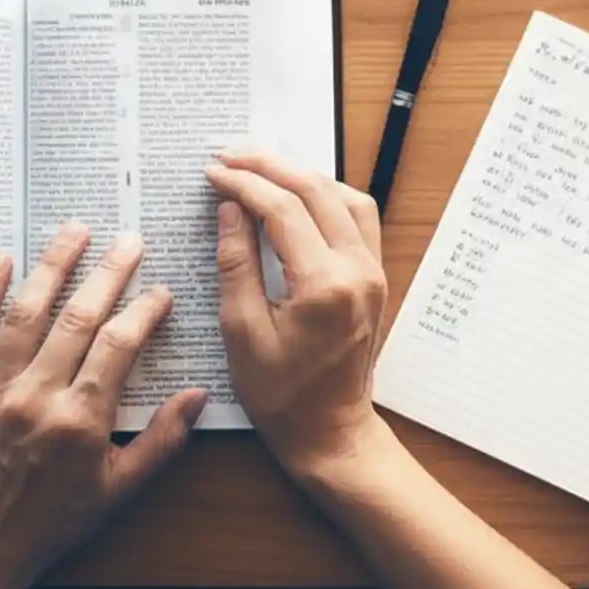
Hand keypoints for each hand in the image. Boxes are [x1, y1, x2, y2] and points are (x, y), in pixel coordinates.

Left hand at [0, 223, 206, 588]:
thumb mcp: (120, 488)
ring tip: (74, 230)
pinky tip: (2, 258)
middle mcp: (36, 398)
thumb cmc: (57, 518)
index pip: (118, 346)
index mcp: (80, 421)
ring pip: (25, 314)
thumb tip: (198, 396)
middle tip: (128, 240)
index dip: (143, 311)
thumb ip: (162, 440)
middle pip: (76, 318)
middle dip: (107, 272)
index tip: (159, 290)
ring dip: (52, 266)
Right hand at [205, 151, 387, 475]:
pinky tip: (296, 195)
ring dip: (302, 175)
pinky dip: (326, 196)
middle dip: (269, 165)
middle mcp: (359, 271)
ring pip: (344, 196)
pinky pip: (358, 218)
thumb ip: (236, 262)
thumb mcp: (242, 331)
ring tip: (259, 168)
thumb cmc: (282, 396)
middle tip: (229, 155)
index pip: (282, 209)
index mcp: (324, 286)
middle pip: (316, 189)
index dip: (243, 183)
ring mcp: (374, 272)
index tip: (212, 171)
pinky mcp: (376, 278)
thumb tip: (229, 208)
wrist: (331, 433)